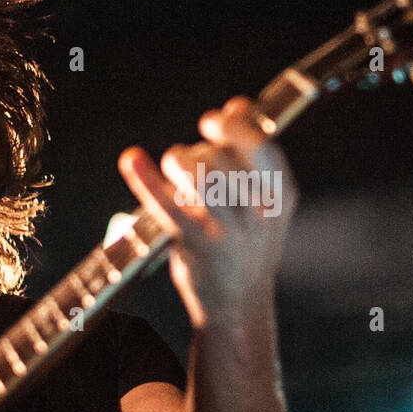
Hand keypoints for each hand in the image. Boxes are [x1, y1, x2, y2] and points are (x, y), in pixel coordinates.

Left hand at [118, 96, 296, 325]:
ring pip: (197, 173)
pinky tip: (132, 160)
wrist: (238, 306)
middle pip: (221, 157)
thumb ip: (252, 154)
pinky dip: (145, 178)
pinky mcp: (194, 246)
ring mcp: (227, 232)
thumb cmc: (247, 245)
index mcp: (280, 197)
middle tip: (188, 162)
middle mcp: (258, 214)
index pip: (260, 145)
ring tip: (174, 169)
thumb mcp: (263, 203)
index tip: (211, 122)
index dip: (232, 125)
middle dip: (198, 149)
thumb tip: (238, 105)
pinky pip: (166, 204)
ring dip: (178, 161)